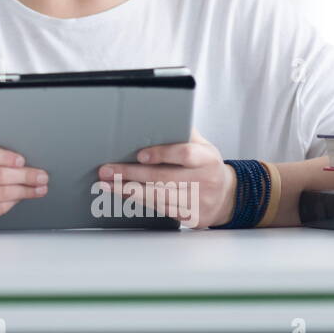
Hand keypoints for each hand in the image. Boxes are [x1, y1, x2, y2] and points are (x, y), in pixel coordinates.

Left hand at [96, 127, 235, 228]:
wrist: (226, 196)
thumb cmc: (206, 166)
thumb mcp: (202, 145)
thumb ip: (182, 132)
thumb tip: (156, 114)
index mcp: (208, 158)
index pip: (185, 154)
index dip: (162, 154)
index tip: (140, 154)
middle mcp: (205, 180)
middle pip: (165, 178)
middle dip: (132, 173)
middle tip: (107, 169)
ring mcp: (199, 202)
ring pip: (159, 197)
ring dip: (129, 190)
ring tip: (106, 184)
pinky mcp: (191, 218)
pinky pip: (160, 209)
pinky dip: (138, 201)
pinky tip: (122, 194)